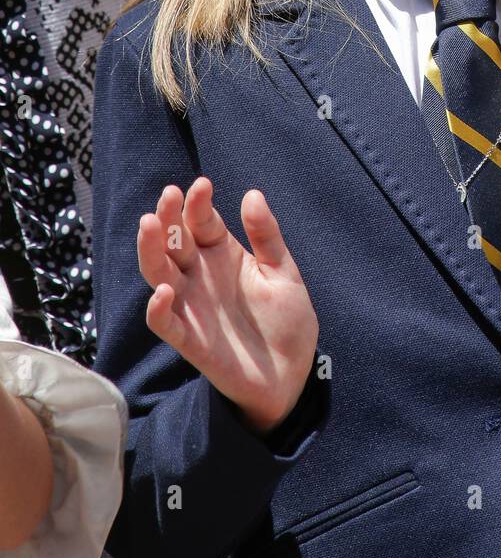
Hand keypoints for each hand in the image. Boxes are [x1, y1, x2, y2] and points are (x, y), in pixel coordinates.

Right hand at [138, 178, 318, 435]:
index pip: (200, 222)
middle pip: (173, 242)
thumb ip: (266, 236)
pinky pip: (164, 323)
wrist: (292, 373)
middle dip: (168, 217)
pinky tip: (165, 290)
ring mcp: (191, 306)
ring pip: (158, 274)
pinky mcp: (189, 339)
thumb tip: (251, 194)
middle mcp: (200, 276)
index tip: (202, 185)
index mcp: (221, 254)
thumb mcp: (284, 272)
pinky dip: (157, 308)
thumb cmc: (287, 319)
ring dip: (150, 250)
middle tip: (169, 195)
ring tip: (150, 224)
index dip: (198, 204)